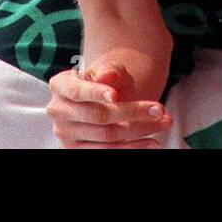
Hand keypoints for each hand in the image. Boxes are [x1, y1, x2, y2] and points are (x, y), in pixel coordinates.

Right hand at [47, 60, 172, 148]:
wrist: (102, 98)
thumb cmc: (105, 80)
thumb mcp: (107, 69)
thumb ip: (109, 71)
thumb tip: (107, 77)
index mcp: (60, 86)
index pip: (77, 91)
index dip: (96, 93)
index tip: (117, 95)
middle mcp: (59, 112)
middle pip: (99, 116)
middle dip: (133, 112)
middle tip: (160, 108)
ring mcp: (67, 135)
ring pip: (108, 136)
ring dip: (140, 131)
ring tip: (163, 123)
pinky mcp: (79, 151)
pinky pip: (108, 152)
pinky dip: (132, 147)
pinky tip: (151, 141)